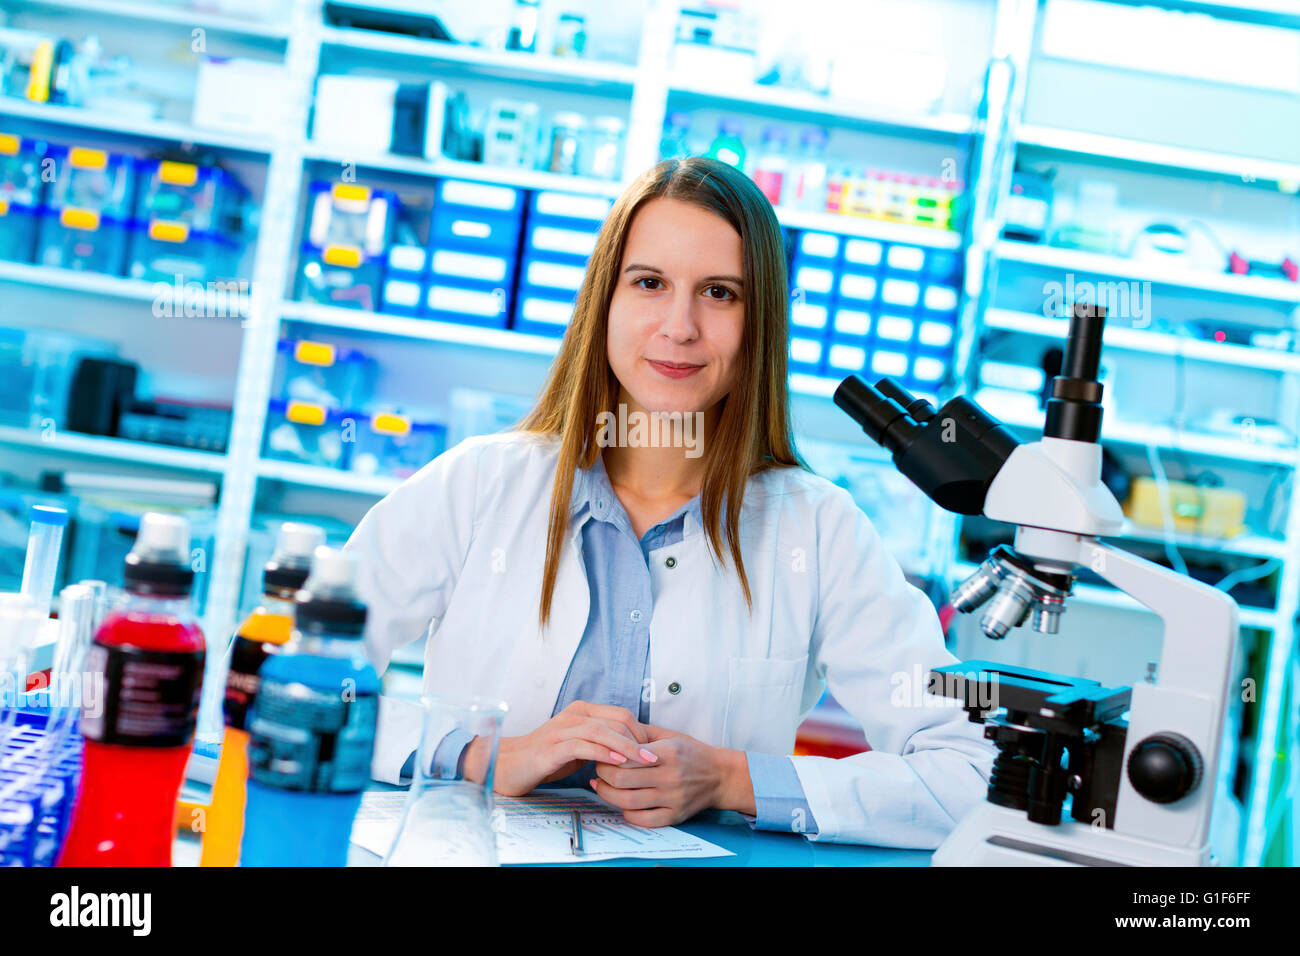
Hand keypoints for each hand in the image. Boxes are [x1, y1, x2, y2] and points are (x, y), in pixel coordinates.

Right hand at [464, 701, 657, 796]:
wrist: (507, 766)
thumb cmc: (545, 759)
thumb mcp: (577, 748)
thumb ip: (600, 744)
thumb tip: (630, 752)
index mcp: (581, 711)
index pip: (620, 715)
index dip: (641, 732)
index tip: (654, 751)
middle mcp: (573, 715)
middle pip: (616, 720)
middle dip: (640, 739)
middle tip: (656, 758)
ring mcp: (562, 729)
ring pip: (603, 731)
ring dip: (627, 747)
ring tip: (645, 761)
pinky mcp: (553, 747)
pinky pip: (584, 745)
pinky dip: (603, 752)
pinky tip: (618, 763)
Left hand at [590, 724, 754, 826]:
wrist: (720, 776)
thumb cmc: (692, 753)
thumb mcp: (670, 735)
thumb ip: (641, 733)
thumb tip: (611, 732)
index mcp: (667, 752)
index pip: (625, 756)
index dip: (607, 756)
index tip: (602, 754)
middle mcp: (669, 776)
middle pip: (621, 780)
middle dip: (603, 775)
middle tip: (599, 771)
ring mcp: (672, 798)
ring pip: (627, 802)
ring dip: (608, 795)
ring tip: (604, 787)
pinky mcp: (674, 816)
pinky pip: (642, 820)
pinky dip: (627, 813)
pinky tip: (623, 804)